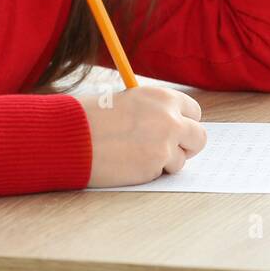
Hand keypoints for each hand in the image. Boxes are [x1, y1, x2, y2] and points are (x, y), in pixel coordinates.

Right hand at [77, 85, 207, 186]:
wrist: (71, 137)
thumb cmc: (92, 118)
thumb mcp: (129, 102)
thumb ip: (154, 113)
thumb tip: (175, 127)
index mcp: (163, 97)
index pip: (194, 112)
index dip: (183, 123)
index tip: (174, 130)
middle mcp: (170, 119)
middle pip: (199, 137)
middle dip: (186, 145)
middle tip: (166, 149)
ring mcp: (164, 145)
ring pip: (181, 160)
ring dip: (165, 162)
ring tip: (136, 155)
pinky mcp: (154, 167)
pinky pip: (161, 173)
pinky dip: (149, 172)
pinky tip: (127, 163)